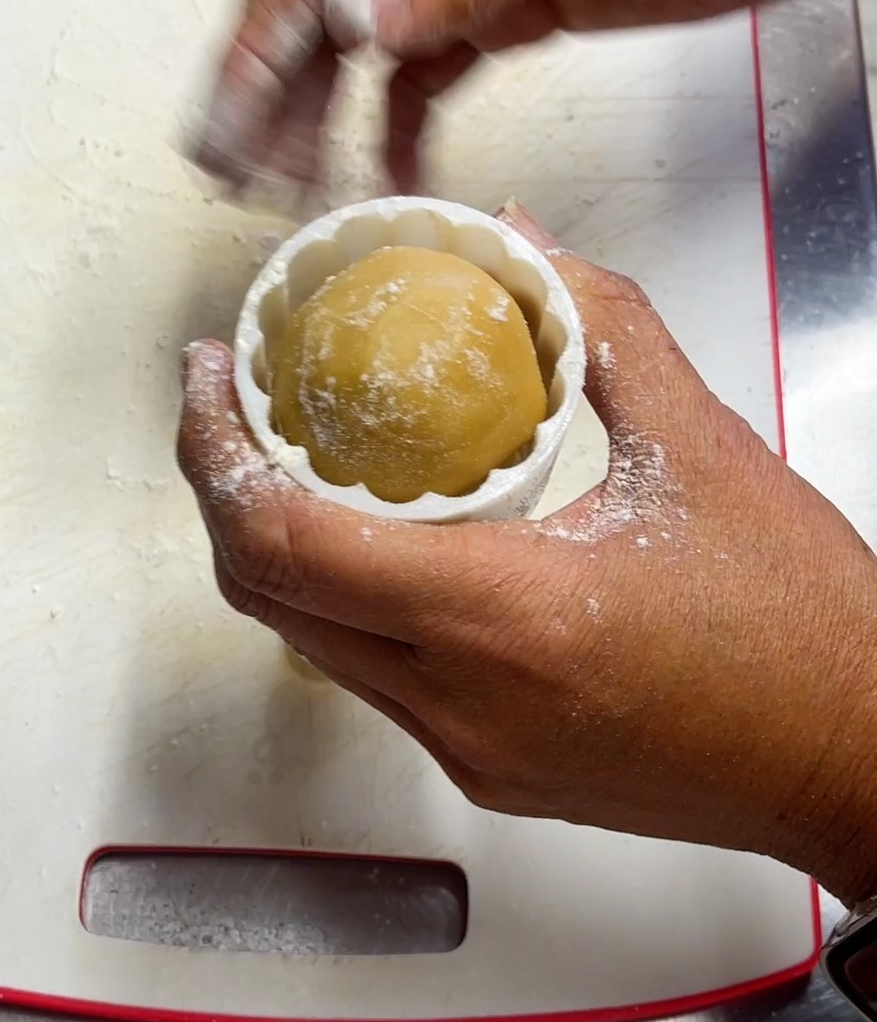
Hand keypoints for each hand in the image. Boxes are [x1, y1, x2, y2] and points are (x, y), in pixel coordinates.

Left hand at [178, 203, 876, 906]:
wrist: (855, 761)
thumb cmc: (802, 629)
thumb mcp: (707, 448)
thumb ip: (602, 328)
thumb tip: (521, 248)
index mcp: (510, 614)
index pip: (291, 544)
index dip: (217, 456)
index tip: (209, 381)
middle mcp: (467, 701)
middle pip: (268, 597)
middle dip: (223, 491)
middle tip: (231, 404)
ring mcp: (469, 750)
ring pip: (310, 645)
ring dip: (277, 549)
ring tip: (289, 454)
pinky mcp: (486, 773)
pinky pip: (372, 679)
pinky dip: (343, 602)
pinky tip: (375, 536)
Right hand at [194, 0, 876, 191]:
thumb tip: (347, 8)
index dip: (257, 44)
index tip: (225, 124)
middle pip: (325, 5)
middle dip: (273, 91)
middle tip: (238, 174)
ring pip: (374, 46)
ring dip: (330, 115)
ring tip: (298, 188)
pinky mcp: (524, 2)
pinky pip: (440, 70)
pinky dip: (407, 121)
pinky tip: (392, 169)